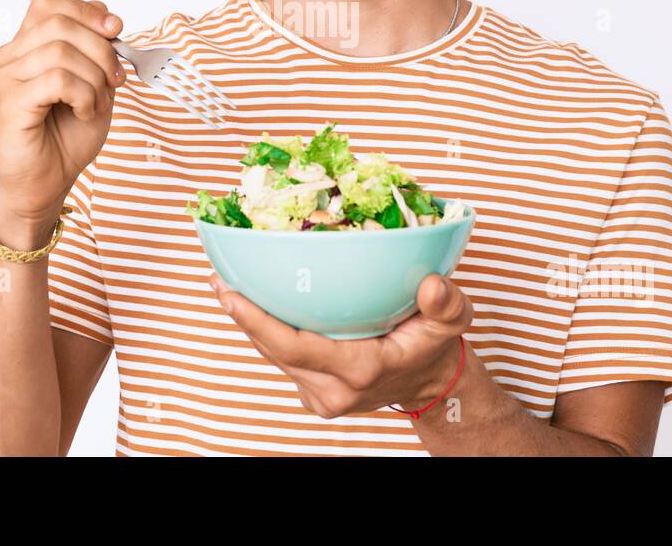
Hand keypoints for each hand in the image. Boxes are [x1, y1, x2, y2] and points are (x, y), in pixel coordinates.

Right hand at [0, 0, 126, 246]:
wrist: (44, 186)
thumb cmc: (64, 140)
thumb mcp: (93, 85)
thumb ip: (95, 50)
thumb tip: (106, 14)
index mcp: (21, 49)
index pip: (48, 1)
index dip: (86, 10)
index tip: (116, 30)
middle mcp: (5, 59)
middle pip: (59, 21)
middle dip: (100, 48)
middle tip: (116, 80)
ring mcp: (1, 79)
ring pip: (61, 50)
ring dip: (94, 78)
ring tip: (97, 104)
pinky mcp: (7, 102)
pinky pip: (57, 79)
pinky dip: (84, 95)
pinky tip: (84, 112)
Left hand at [208, 271, 473, 417]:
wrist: (431, 383)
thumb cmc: (435, 346)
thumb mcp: (452, 321)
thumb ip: (446, 303)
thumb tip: (432, 284)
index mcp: (359, 371)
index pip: (296, 347)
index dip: (258, 322)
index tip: (230, 294)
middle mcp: (333, 390)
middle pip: (273, 351)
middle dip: (242, 314)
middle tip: (218, 276)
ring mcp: (320, 395)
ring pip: (273, 355)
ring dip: (249, 321)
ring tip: (225, 282)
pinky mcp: (313, 390)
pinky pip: (281, 358)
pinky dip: (266, 330)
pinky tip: (251, 300)